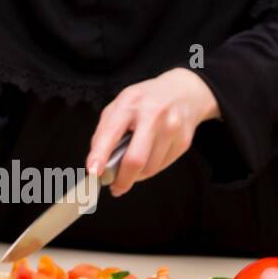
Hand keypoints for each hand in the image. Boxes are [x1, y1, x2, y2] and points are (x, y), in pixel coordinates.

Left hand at [85, 68, 219, 196]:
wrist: (183, 91)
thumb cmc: (144, 101)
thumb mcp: (119, 106)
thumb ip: (105, 131)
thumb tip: (97, 161)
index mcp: (129, 103)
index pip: (111, 133)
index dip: (100, 155)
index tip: (93, 172)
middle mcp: (152, 115)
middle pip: (136, 159)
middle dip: (122, 180)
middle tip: (114, 187)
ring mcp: (171, 128)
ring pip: (149, 168)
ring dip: (136, 175)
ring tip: (131, 167)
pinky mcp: (184, 141)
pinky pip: (162, 166)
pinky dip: (150, 169)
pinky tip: (147, 158)